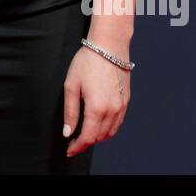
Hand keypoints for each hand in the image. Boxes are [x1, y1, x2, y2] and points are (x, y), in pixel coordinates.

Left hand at [61, 39, 129, 157]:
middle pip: (99, 137)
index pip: (88, 137)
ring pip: (110, 132)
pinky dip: (108, 128)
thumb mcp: (71, 86)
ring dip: (98, 136)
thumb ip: (70, 112)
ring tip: (85, 133)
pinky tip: (99, 124)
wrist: (108, 46)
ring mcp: (121, 106)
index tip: (70, 150)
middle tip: (74, 141)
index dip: (77, 147)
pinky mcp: (126, 100)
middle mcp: (112, 110)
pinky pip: (118, 122)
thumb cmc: (88, 62)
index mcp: (97, 107)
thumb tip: (68, 132)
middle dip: (86, 142)